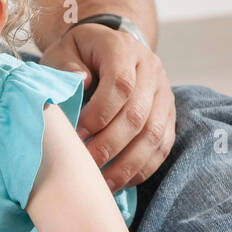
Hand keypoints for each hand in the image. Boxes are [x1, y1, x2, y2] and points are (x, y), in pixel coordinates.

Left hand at [40, 21, 174, 189]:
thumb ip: (65, 66)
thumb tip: (79, 84)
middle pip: (138, 114)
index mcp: (123, 49)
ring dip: (127, 164)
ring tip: (102, 183)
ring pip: (154, 135)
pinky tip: (120, 181)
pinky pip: (162, 146)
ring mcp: (163, 93)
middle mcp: (150, 69)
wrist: (105, 47)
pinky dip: (142, 168)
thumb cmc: (77, 54)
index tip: (76, 134)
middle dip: (109, 145)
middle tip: (84, 165)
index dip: (99, 114)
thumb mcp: (62, 51)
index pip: (121, 84)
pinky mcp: (168, 114)